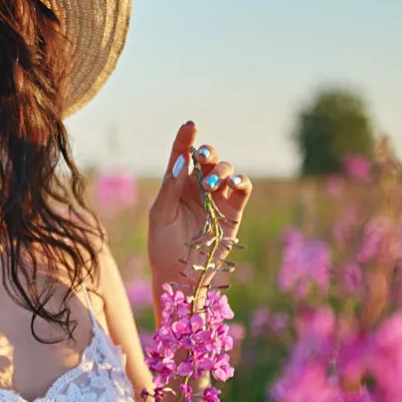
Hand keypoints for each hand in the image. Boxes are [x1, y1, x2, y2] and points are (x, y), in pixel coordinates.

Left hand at [147, 122, 251, 286]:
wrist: (181, 276)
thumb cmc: (163, 247)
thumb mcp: (160, 217)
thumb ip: (170, 190)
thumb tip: (182, 163)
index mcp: (175, 185)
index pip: (181, 156)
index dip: (186, 139)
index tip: (190, 126)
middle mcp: (197, 188)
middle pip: (207, 159)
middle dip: (207, 153)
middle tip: (202, 157)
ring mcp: (216, 198)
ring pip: (225, 171)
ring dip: (220, 172)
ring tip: (209, 187)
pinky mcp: (233, 212)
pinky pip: (242, 189)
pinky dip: (242, 181)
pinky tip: (235, 184)